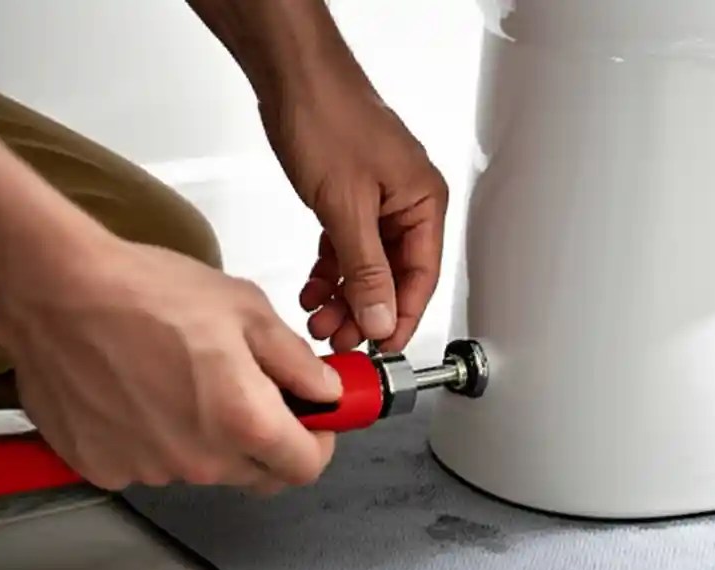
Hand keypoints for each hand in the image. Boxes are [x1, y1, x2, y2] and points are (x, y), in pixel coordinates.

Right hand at [0, 232, 341, 492]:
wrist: (56, 292)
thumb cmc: (145, 293)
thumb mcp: (247, 311)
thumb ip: (296, 362)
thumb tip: (326, 391)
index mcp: (244, 422)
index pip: (306, 468)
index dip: (318, 443)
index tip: (314, 422)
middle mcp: (200, 460)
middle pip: (257, 475)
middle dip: (267, 442)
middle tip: (253, 395)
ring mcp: (149, 470)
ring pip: (203, 469)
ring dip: (208, 439)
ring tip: (183, 381)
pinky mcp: (104, 469)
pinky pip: (149, 465)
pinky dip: (155, 439)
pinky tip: (141, 394)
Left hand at [261, 81, 448, 353]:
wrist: (291, 75)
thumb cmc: (328, 117)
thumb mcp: (346, 206)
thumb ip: (365, 269)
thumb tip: (380, 317)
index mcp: (424, 202)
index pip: (421, 277)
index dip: (400, 317)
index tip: (379, 348)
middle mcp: (407, 204)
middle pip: (394, 276)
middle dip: (365, 311)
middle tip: (341, 340)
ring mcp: (378, 200)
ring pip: (367, 265)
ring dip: (344, 297)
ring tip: (320, 321)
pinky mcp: (350, 196)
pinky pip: (347, 247)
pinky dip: (330, 272)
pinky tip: (313, 291)